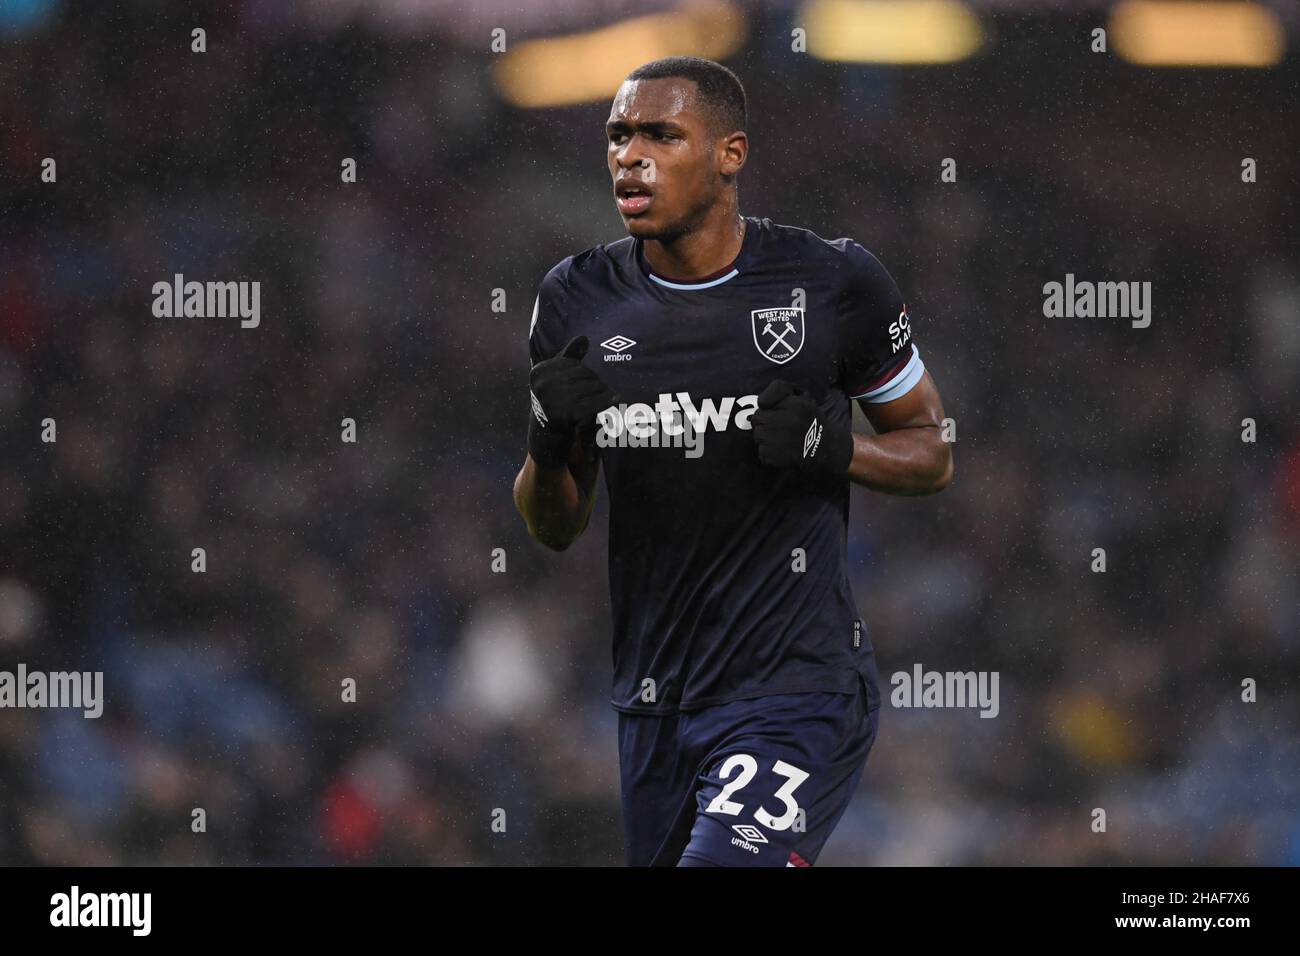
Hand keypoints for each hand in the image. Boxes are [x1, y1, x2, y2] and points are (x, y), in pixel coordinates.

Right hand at [528, 335, 617, 466]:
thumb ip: (569, 358)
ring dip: (603, 393)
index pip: (573, 365)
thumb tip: (584, 338)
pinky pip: (592, 404)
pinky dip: (606, 403)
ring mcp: (552, 399)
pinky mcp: (564, 414)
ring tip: (609, 397)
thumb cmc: (555, 403)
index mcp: (540, 371)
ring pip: (591, 389)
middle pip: (583, 376)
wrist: (546, 437)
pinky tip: (616, 400)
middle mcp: (543, 384)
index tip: (591, 382)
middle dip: (596, 383)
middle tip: (605, 391)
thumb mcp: (557, 379)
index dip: (586, 374)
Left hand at [751, 380, 852, 474]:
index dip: (767, 408)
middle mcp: (786, 421)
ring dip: (765, 438)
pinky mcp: (775, 457)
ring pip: (758, 436)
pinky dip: (769, 453)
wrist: (826, 448)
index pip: (762, 403)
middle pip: (757, 420)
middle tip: (778, 428)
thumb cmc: (811, 421)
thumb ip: (780, 392)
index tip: (773, 413)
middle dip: (764, 423)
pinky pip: (762, 452)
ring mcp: (779, 440)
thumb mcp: (802, 398)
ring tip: (782, 440)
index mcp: (793, 405)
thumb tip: (761, 402)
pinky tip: (782, 451)